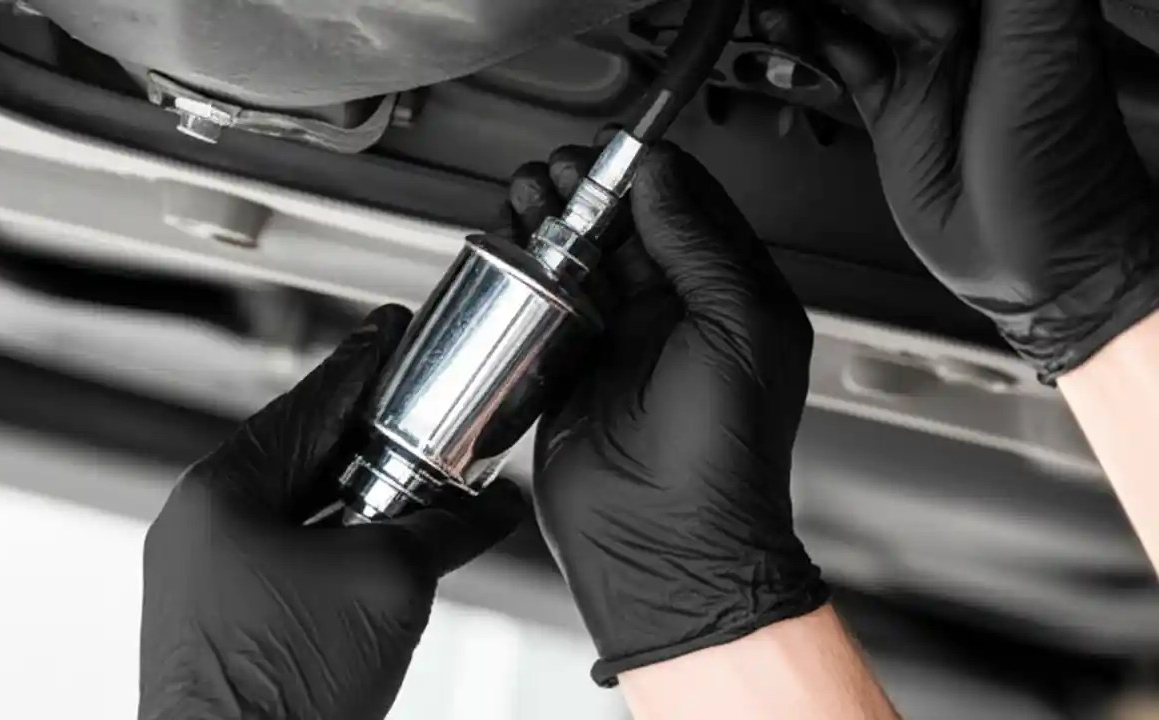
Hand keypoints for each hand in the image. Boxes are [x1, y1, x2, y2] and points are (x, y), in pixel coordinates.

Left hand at [138, 305, 523, 719]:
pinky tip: (378, 547)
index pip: (307, 400)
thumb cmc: (282, 694)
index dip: (361, 361)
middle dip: (365, 429)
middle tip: (414, 402)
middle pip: (298, 449)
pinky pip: (284, 551)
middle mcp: (200, 526)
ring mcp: (203, 575)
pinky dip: (335, 538)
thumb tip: (491, 509)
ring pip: (293, 504)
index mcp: (221, 494)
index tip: (390, 332)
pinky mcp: (220, 618)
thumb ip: (446, 529)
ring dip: (355, 490)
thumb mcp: (389, 583)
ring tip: (409, 477)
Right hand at [512, 143, 827, 686]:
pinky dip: (528, 272)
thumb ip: (699, 244)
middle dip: (591, 191)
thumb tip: (661, 176)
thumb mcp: (735, 329)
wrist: (665, 542)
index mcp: (731, 298)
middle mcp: (677, 314)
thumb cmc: (721, 455)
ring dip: (555, 223)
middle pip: (629, 225)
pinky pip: (548, 304)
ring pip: (584, 258)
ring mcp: (622, 341)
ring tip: (530, 198)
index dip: (649, 171)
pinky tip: (513, 249)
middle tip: (561, 174)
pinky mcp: (573, 369)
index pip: (690, 206)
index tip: (612, 153)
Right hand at [791, 0, 1158, 380]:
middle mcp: (962, 16)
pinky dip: (802, 38)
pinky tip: (776, 25)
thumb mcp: (1041, 44)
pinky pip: (836, 54)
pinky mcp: (890, 102)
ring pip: (849, 6)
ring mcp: (921, 58)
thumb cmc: (1060, 164)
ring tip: (760, 0)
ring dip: (805, 0)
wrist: (1041, 262)